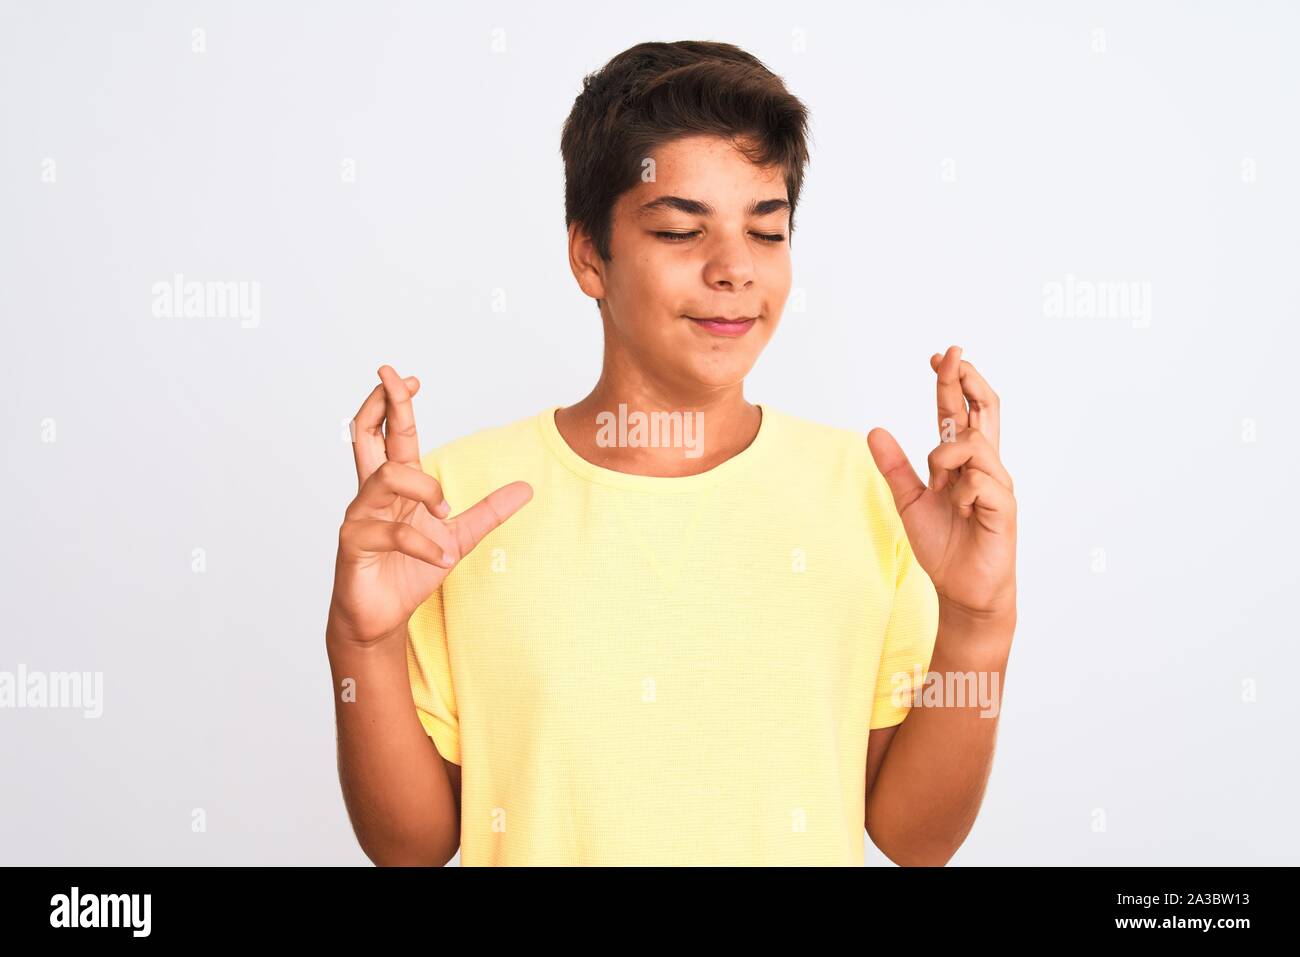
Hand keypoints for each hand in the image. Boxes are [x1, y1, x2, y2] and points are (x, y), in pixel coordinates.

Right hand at [328, 365, 532, 644]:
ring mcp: (359, 516)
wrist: (381, 617)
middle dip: (380, 403)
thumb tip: (526, 488)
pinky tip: (439, 558)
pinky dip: (421, 543)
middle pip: (366, 436)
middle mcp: (372, 493)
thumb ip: (488, 512)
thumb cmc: (408, 571)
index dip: (397, 404)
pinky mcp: (354, 543)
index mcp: (395, 486)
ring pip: (385, 477)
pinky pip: (388, 530)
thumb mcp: (458, 538)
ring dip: (424, 489)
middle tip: (390, 378)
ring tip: (444, 514)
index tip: (412, 380)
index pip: (392, 435)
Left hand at [867, 346, 1016, 623]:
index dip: (950, 383)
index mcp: (962, 462)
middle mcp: (984, 465)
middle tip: (952, 354)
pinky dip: (963, 490)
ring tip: (943, 486)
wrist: (962, 588)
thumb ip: (895, 467)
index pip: (958, 412)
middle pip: (984, 409)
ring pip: (973, 442)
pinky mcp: (1004, 505)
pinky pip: (980, 480)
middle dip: (967, 379)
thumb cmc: (944, 545)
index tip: (939, 356)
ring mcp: (997, 483)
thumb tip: (874, 431)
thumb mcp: (909, 501)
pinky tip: (960, 507)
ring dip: (948, 456)